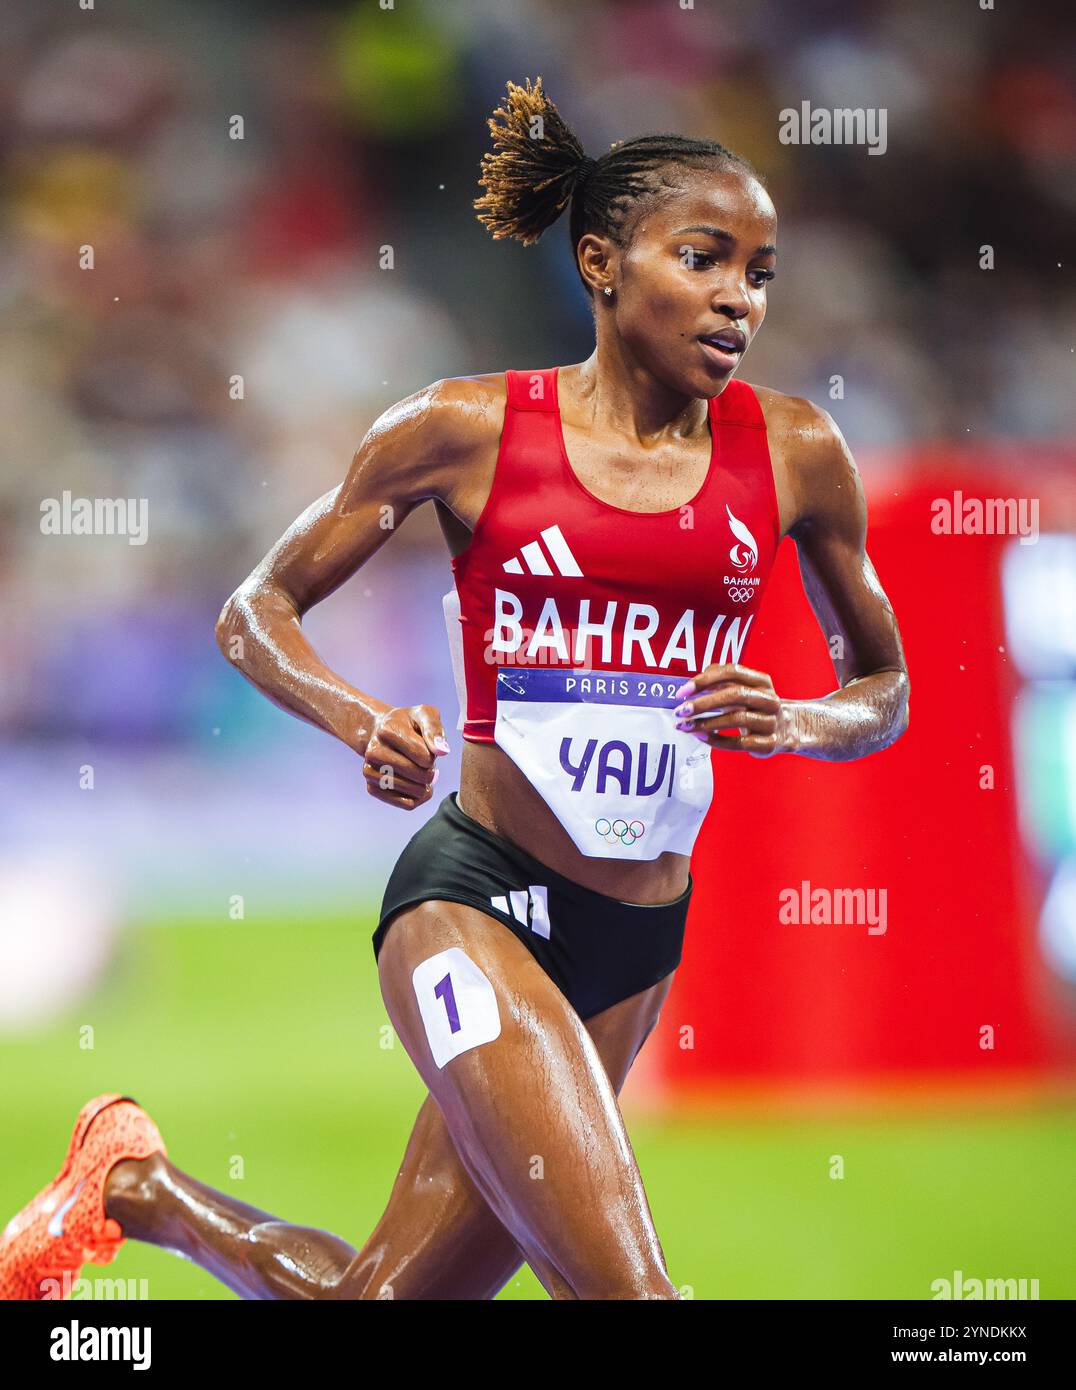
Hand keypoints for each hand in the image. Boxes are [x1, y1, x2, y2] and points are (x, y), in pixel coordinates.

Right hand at [362, 704, 449, 808]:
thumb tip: (442, 751)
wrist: (382, 733)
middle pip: (420, 775)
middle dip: (430, 770)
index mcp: (386, 730)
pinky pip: (407, 804)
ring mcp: (370, 772)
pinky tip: (416, 784)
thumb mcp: (425, 715)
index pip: (425, 757)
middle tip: (425, 761)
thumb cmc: (409, 724)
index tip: (426, 746)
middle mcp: (373, 752)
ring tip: (419, 770)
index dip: (433, 754)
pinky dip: (418, 797)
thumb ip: (435, 729)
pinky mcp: (372, 788)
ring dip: (425, 784)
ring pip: (414, 792)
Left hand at [672, 663, 797, 758]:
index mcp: (762, 681)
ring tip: (684, 725)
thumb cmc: (754, 707)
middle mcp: (769, 699)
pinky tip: (700, 736)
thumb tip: (694, 683)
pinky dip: (717, 740)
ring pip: (737, 719)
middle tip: (681, 710)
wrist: (785, 731)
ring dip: (706, 723)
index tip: (683, 690)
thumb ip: (719, 679)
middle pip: (736, 695)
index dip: (706, 679)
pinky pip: (739, 743)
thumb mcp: (742, 688)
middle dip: (704, 703)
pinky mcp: (768, 744)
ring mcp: (771, 722)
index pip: (732, 672)